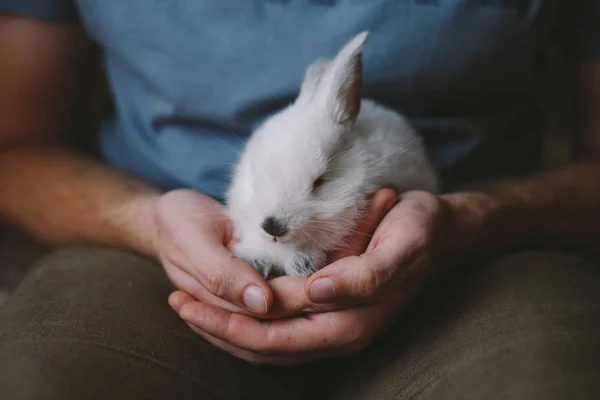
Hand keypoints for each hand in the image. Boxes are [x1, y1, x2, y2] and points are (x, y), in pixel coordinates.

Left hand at [169, 190, 453, 364]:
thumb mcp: (401, 246)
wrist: (440, 233)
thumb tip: (316, 296)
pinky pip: (279, 332)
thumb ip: (365, 276)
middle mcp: (340, 334)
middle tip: (176, 304)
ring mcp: (334, 328)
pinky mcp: (329, 316)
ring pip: (268, 345)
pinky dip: (246, 324)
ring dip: (225, 330)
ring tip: (186, 308)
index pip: (278, 335)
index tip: (190, 301)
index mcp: (354, 321)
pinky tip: (222, 308)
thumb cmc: (419, 232)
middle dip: (217, 329)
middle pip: (265, 347)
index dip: (230, 323)